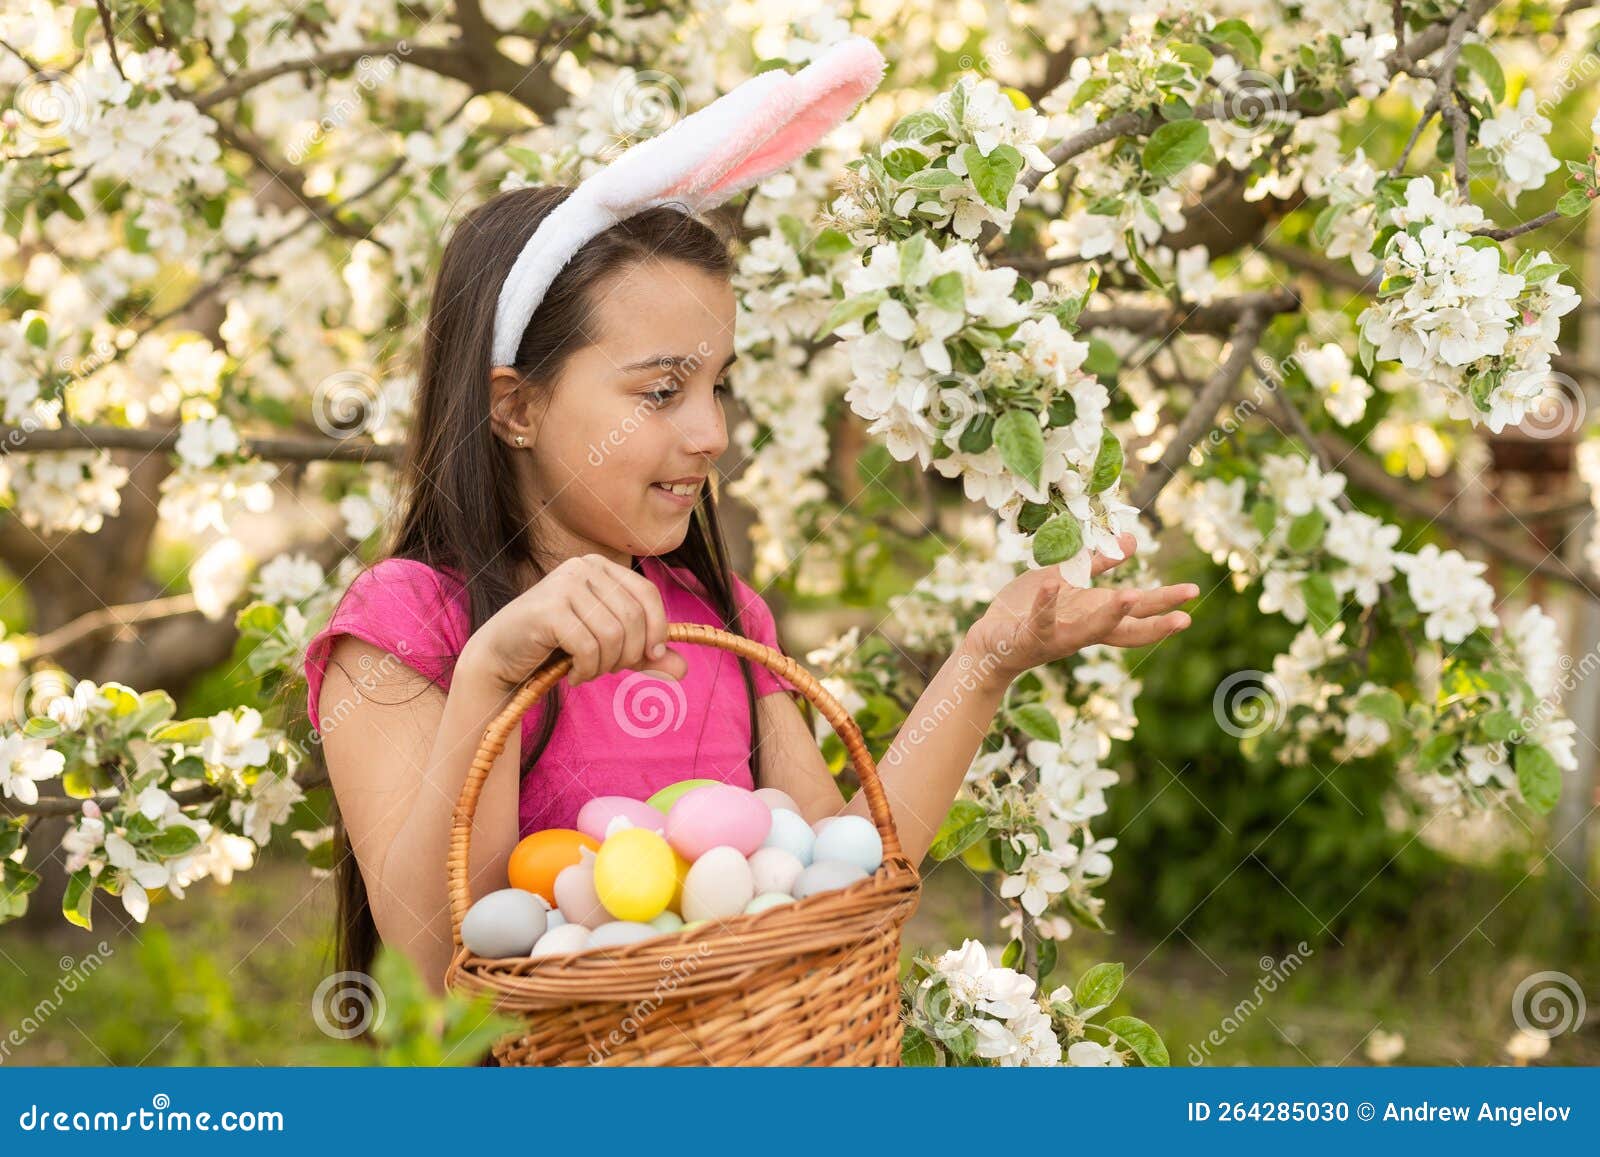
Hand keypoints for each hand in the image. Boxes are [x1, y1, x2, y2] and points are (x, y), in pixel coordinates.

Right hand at [464, 554, 688, 690]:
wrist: (501, 655)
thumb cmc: (557, 647)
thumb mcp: (609, 648)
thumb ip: (645, 655)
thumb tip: (684, 669)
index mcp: (600, 566)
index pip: (648, 594)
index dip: (657, 630)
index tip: (650, 656)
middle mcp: (582, 567)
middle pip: (633, 617)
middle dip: (629, 654)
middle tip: (609, 669)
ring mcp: (563, 584)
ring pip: (613, 635)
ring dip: (605, 665)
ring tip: (589, 671)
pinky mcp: (548, 609)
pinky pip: (588, 646)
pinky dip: (587, 670)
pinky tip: (574, 675)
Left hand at [960, 534, 1196, 683]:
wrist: (991, 641)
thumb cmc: (1030, 609)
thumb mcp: (1068, 581)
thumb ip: (1098, 563)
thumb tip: (1133, 540)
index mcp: (1093, 615)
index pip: (1136, 615)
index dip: (1164, 606)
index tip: (1193, 595)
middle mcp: (1082, 631)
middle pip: (1125, 628)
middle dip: (1155, 623)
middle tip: (1186, 617)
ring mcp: (1058, 636)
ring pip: (1088, 631)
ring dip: (1109, 615)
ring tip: (1129, 596)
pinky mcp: (1029, 636)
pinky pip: (1040, 618)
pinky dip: (1047, 602)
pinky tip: (1053, 583)